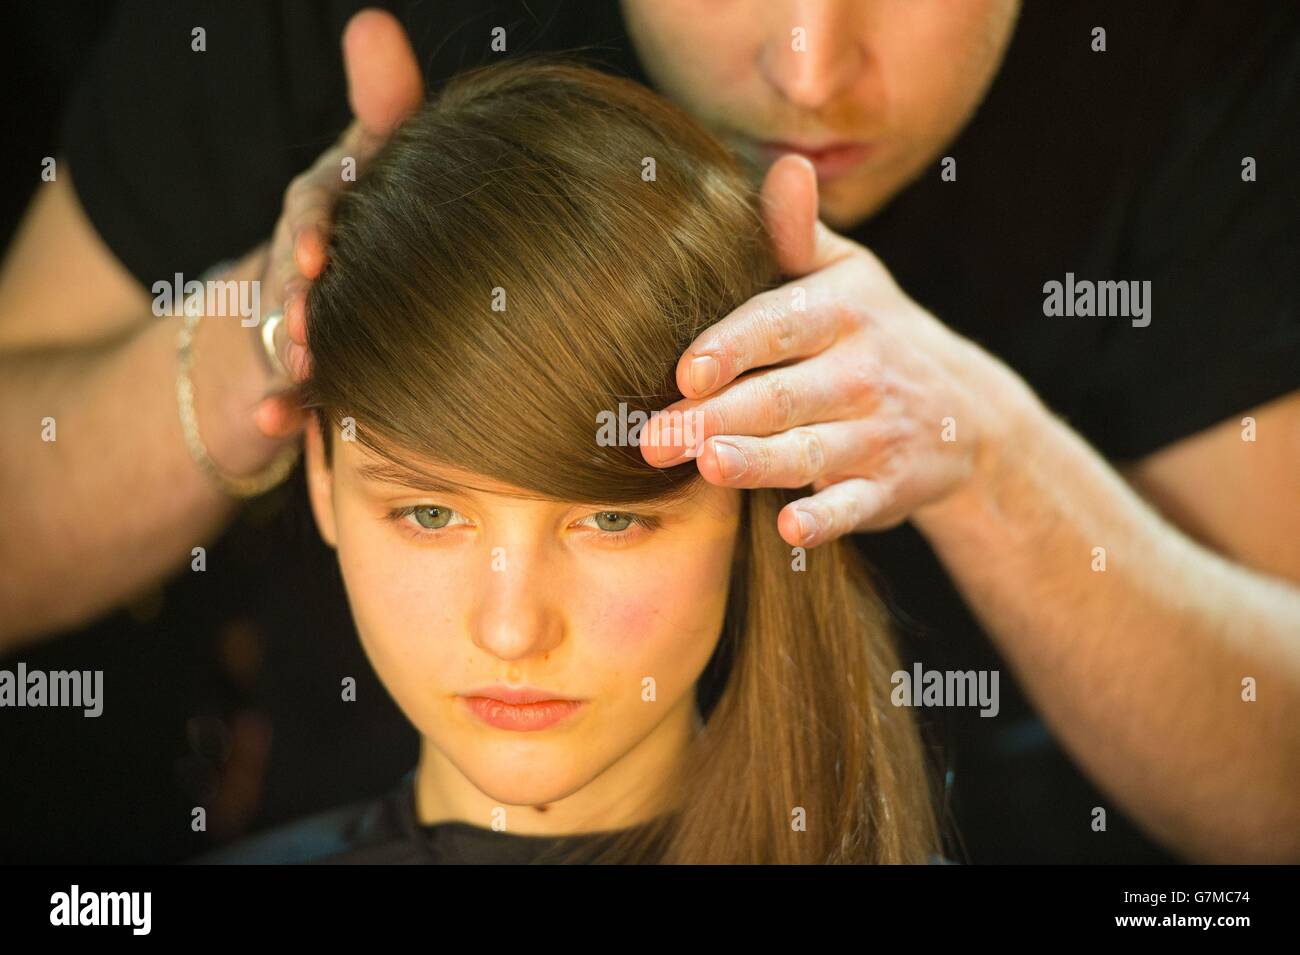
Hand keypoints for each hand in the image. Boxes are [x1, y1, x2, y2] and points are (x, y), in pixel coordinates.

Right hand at [253, 8, 424, 438]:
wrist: (270, 334)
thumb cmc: (339, 249)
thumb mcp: (356, 179)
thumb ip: (378, 112)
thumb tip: (374, 24)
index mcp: (321, 217)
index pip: (313, 206)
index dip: (313, 222)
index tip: (316, 248)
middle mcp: (296, 270)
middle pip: (291, 271)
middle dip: (299, 285)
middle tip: (312, 301)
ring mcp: (284, 330)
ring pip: (284, 333)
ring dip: (290, 344)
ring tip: (303, 360)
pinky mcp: (281, 388)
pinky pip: (275, 400)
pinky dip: (274, 410)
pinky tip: (275, 417)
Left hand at [639, 154, 1029, 547]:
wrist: (966, 411)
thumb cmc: (874, 332)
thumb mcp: (849, 273)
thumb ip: (798, 233)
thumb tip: (783, 167)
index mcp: (843, 312)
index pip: (779, 324)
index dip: (732, 346)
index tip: (684, 368)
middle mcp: (861, 372)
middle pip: (781, 395)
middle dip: (717, 415)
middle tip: (654, 437)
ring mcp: (877, 433)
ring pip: (813, 449)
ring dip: (763, 461)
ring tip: (711, 466)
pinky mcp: (887, 488)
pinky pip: (856, 505)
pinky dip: (827, 518)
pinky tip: (792, 531)